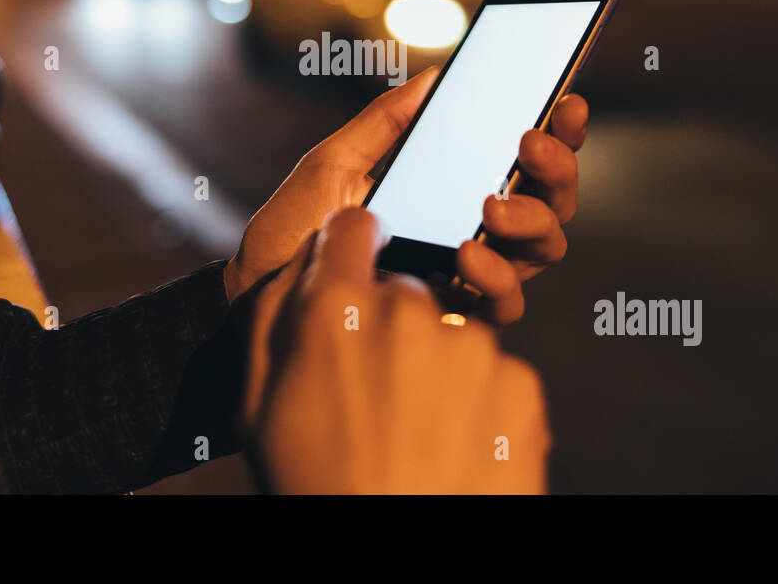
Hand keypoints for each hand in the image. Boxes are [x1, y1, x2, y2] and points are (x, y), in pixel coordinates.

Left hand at [225, 67, 589, 324]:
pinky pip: (506, 305)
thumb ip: (384, 123)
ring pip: (544, 249)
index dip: (559, 130)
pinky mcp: (454, 319)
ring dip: (533, 219)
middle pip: (552, 200)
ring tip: (493, 206)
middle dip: (558, 167)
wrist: (257, 299)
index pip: (524, 159)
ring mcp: (469, 277)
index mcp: (456, 188)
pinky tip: (467, 255)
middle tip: (531, 142)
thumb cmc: (292, 231)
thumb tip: (435, 76)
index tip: (564, 100)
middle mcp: (475, 231)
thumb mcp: (332, 163)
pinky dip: (497, 277)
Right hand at [244, 207, 550, 493]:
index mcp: (334, 311)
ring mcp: (472, 347)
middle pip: (404, 288)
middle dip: (390, 326)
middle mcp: (408, 312)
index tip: (352, 281)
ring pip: (453, 330)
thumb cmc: (316, 490)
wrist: (406, 571)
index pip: (352, 227)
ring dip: (438, 366)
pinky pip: (495, 372)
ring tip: (416, 434)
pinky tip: (452, 449)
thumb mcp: (257, 407)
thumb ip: (271, 318)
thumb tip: (299, 265)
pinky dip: (479, 402)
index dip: (348, 252)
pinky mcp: (520, 385)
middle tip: (377, 395)